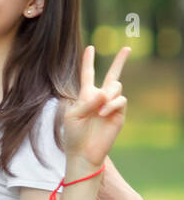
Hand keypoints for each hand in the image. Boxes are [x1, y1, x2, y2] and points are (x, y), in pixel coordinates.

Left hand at [63, 45, 129, 170]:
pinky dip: (111, 105)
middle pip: (112, 75)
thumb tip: (105, 93)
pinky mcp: (119, 114)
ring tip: (99, 111)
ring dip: (107, 96)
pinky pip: (120, 100)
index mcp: (85, 95)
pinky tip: (103, 114)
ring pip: (116, 87)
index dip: (88, 61)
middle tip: (127, 48)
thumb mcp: (73, 115)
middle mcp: (100, 97)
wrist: (83, 151)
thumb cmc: (74, 133)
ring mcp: (111, 105)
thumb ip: (87, 102)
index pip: (88, 75)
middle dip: (120, 61)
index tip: (90, 47)